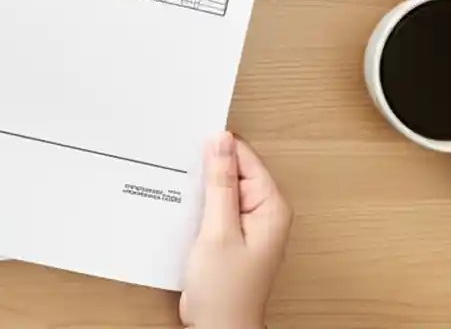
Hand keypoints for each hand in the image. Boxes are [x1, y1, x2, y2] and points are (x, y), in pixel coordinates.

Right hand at [180, 132, 292, 328]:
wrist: (218, 328)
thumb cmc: (224, 291)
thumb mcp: (218, 230)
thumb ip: (220, 183)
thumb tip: (221, 141)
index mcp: (270, 207)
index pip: (245, 158)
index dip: (217, 148)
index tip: (191, 140)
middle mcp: (264, 212)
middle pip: (234, 170)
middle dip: (207, 167)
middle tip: (180, 168)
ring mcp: (248, 224)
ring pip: (222, 188)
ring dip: (201, 187)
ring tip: (180, 189)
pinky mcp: (232, 235)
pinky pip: (216, 206)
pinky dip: (200, 204)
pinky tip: (184, 208)